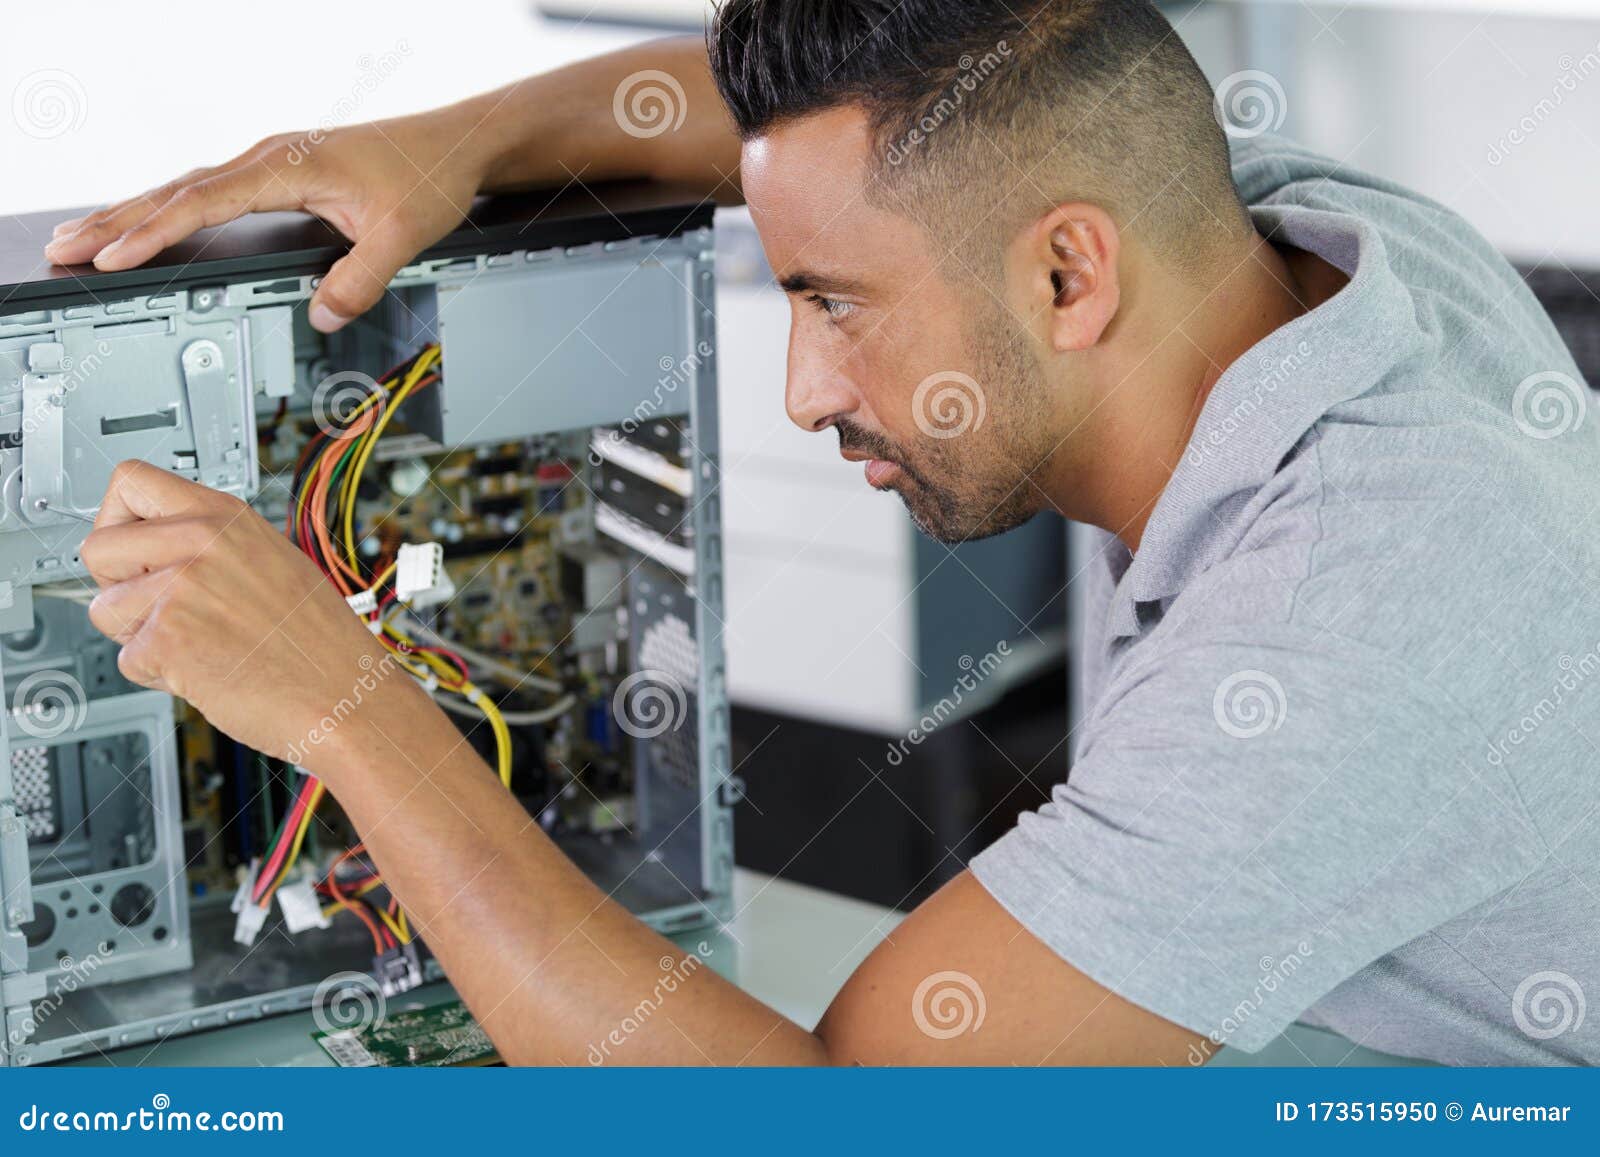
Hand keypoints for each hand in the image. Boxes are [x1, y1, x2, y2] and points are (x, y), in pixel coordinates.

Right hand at [43, 109, 490, 332]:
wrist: (455, 144)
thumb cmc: (429, 176)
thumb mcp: (402, 237)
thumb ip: (360, 278)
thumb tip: (321, 314)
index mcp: (288, 165)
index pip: (202, 202)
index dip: (153, 231)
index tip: (113, 255)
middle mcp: (271, 157)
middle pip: (175, 189)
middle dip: (115, 219)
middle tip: (64, 247)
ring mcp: (273, 161)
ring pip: (186, 186)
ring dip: (132, 210)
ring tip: (83, 236)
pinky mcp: (282, 170)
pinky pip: (209, 188)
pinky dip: (169, 206)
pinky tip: (149, 222)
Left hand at [81, 460, 426, 768]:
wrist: (347, 695)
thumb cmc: (322, 642)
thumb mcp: (274, 560)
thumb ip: (213, 544)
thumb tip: (156, 544)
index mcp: (225, 516)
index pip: (130, 482)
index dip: (119, 519)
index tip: (132, 545)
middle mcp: (200, 542)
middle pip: (97, 547)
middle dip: (116, 586)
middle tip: (162, 608)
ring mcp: (182, 588)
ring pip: (104, 610)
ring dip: (138, 636)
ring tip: (197, 643)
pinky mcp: (169, 639)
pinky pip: (128, 659)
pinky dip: (160, 675)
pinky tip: (206, 669)